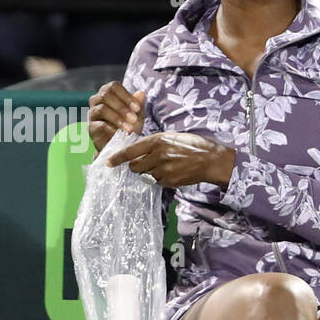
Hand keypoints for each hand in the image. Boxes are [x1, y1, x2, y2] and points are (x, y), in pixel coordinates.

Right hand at [87, 80, 143, 151]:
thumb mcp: (137, 115)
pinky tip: (121, 134)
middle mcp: (97, 100)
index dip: (126, 95)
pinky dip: (112, 129)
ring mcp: (92, 113)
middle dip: (122, 107)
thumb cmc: (129, 126)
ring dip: (118, 118)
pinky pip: (100, 125)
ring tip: (129, 128)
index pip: (113, 86)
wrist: (122, 146)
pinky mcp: (90, 127)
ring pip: (102, 109)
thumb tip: (140, 93)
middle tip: (134, 119)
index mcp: (109, 93)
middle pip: (106, 95)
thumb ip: (138, 104)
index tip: (137, 108)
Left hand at [107, 131, 235, 188]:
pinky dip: (161, 179)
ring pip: (146, 175)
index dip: (117, 158)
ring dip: (150, 173)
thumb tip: (140, 150)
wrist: (211, 160)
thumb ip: (155, 143)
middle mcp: (158, 155)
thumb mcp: (172, 137)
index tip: (108, 162)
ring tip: (164, 167)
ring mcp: (164, 169)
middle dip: (136, 167)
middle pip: (135, 167)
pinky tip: (172, 172)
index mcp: (157, 141)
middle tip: (143, 164)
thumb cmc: (194, 145)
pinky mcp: (170, 181)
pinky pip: (158, 182)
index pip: (130, 151)